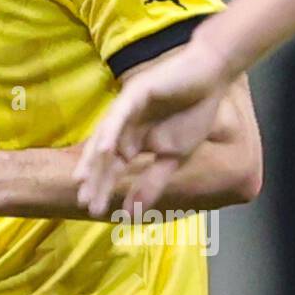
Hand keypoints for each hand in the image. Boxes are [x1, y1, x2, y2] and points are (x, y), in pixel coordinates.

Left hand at [74, 36, 230, 216]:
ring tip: (83, 181)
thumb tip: (132, 214)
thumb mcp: (172, 157)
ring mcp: (125, 108)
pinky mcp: (134, 93)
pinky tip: (105, 150)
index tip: (95, 212)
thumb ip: (151, 183)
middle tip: (84, 202)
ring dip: (94, 159)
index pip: (112, 168)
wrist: (212, 79)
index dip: (103, 188)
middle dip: (94, 179)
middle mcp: (122, 125)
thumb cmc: (193, 115)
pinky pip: (120, 115)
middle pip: (103, 156)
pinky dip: (111, 132)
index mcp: (131, 140)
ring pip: (105, 136)